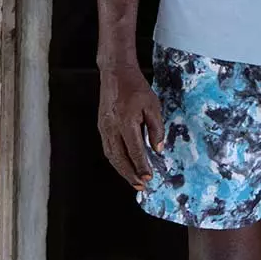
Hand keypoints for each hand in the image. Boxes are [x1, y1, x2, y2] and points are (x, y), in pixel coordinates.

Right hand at [98, 64, 166, 186]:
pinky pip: (107, 148)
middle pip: (120, 158)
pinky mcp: (101, 126)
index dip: (142, 166)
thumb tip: (158, 149)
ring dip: (122, 170)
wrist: (116, 73)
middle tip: (141, 186)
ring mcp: (104, 127)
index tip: (149, 178)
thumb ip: (157, 129)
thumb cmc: (135, 87)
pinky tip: (123, 165)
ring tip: (133, 180)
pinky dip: (115, 160)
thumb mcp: (153, 106)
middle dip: (130, 174)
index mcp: (126, 122)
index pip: (134, 150)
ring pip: (111, 155)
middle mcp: (112, 127)